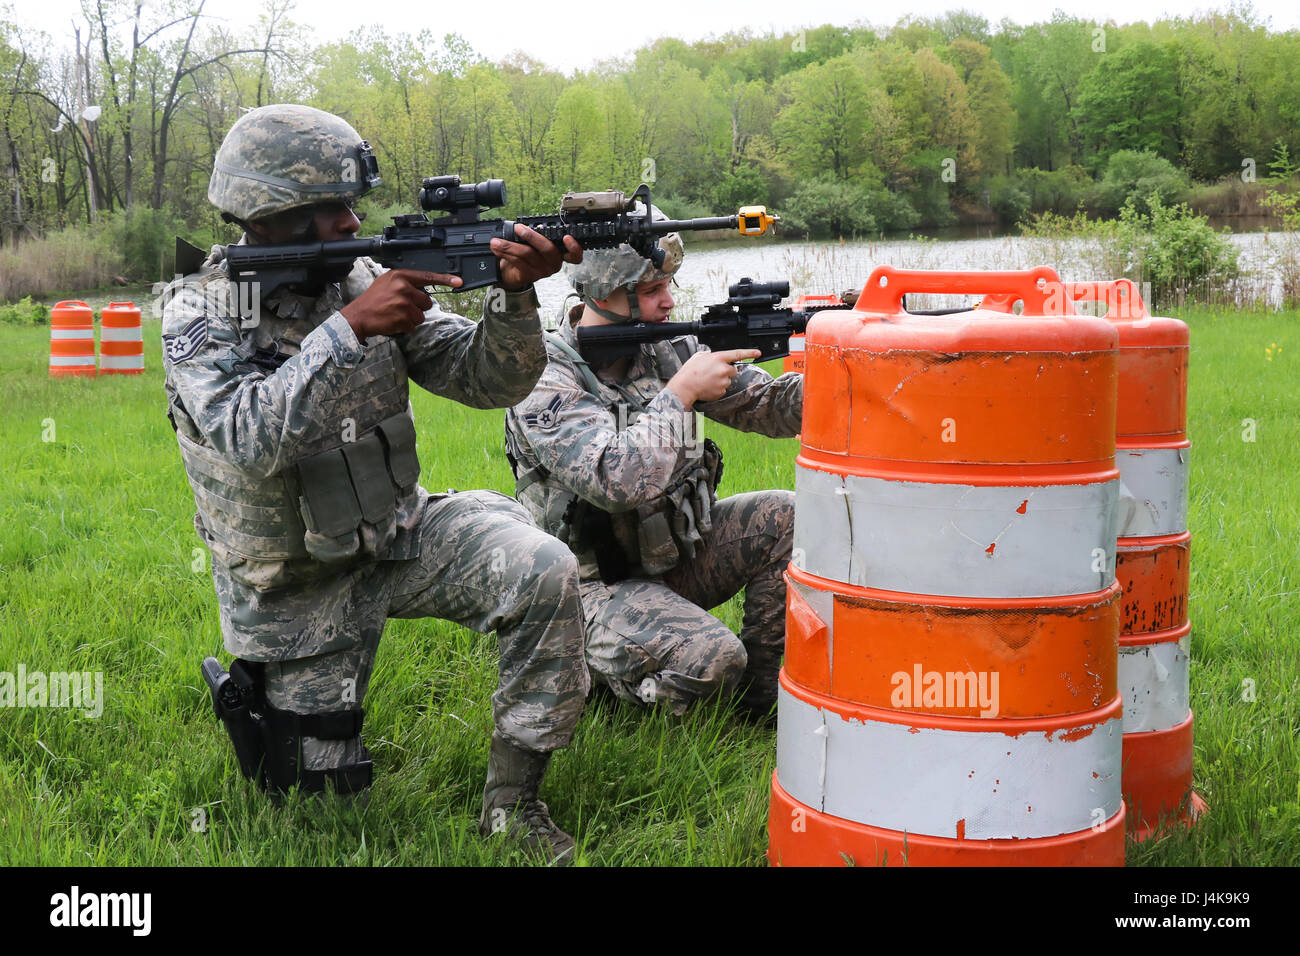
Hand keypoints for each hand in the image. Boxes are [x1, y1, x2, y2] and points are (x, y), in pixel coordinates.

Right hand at [340, 269, 459, 341]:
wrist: (358, 316)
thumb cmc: (373, 299)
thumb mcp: (387, 282)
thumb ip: (405, 282)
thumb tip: (424, 287)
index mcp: (400, 276)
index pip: (427, 276)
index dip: (445, 280)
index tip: (459, 281)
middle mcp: (403, 288)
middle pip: (428, 301)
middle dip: (418, 307)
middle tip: (401, 307)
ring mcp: (404, 303)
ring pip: (421, 315)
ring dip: (411, 318)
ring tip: (395, 314)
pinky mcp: (403, 318)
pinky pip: (414, 325)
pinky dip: (405, 326)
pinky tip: (393, 321)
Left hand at [491, 225, 581, 292]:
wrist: (513, 273)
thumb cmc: (527, 252)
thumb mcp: (535, 243)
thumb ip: (536, 235)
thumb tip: (524, 227)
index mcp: (560, 252)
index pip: (575, 254)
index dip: (574, 247)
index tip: (567, 237)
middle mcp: (554, 263)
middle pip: (547, 248)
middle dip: (531, 236)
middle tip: (518, 228)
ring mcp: (542, 271)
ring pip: (527, 254)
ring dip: (509, 245)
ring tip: (496, 241)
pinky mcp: (530, 276)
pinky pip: (517, 262)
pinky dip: (505, 252)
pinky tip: (496, 248)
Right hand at [666, 348, 760, 407]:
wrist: (685, 386)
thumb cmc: (690, 371)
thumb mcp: (699, 356)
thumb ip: (711, 355)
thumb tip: (715, 357)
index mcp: (718, 358)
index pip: (738, 354)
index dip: (749, 353)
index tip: (758, 353)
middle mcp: (723, 369)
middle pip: (733, 369)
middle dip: (726, 371)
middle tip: (714, 373)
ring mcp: (724, 381)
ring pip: (728, 380)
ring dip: (721, 380)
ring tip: (708, 380)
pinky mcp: (722, 391)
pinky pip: (724, 388)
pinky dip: (718, 388)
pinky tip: (709, 386)